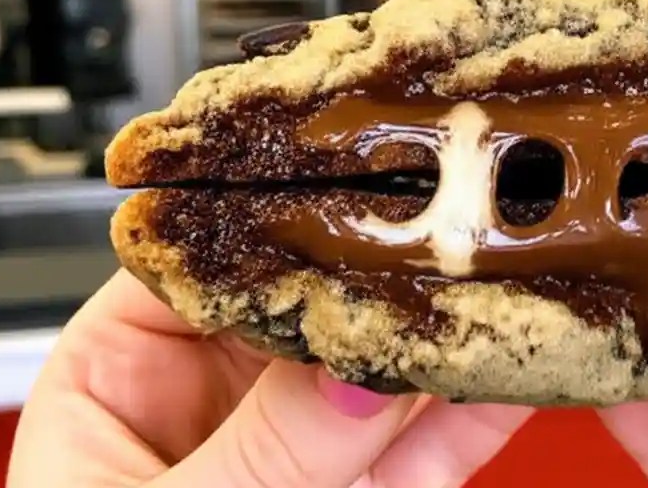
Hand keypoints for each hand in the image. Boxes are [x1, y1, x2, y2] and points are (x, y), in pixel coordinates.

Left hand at [8, 270, 532, 486]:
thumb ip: (261, 455)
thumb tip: (348, 376)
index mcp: (126, 367)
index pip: (211, 256)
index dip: (285, 218)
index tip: (359, 192)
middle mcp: (224, 389)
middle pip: (319, 300)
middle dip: (392, 270)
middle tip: (460, 238)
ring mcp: (308, 441)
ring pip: (389, 367)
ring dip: (453, 330)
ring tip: (510, 288)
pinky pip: (433, 440)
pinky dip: (483, 407)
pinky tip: (520, 363)